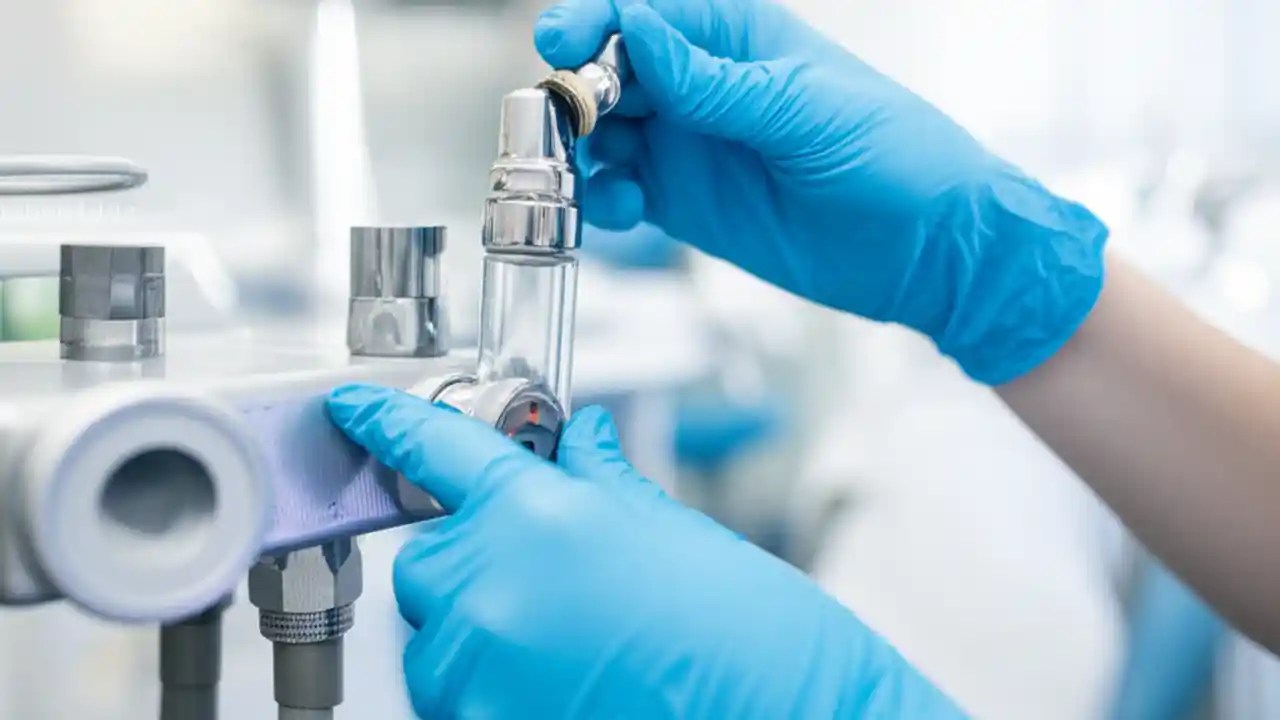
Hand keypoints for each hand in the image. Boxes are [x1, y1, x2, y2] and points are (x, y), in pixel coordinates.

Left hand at [327, 384, 963, 718]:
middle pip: (426, 563)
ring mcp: (479, 667)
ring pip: (436, 641)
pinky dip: (490, 694)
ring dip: (478, 642)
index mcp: (539, 511)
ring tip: (568, 653)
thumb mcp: (669, 529)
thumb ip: (600, 481)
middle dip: (470, 569)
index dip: (385, 422)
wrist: (785, 716)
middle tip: (544, 589)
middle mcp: (492, 583)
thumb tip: (580, 439)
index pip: (435, 447)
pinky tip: (559, 688)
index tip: (352, 411)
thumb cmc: (742, 627)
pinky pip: (455, 702)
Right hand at [536, 0, 1106, 383]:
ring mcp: (690, 144)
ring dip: (581, 149)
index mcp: (735, 38)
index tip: (562, 42)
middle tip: (570, 123)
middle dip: (576, 90)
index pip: (646, 14)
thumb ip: (714, 81)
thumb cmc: (891, 155)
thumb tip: (636, 28)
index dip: (596, 20)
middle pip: (609, 70)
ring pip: (604, 132)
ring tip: (589, 172)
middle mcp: (701, 86)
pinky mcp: (685, 203)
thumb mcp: (801, 110)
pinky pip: (621, 190)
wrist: (926, 249)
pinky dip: (604, 198)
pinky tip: (620, 210)